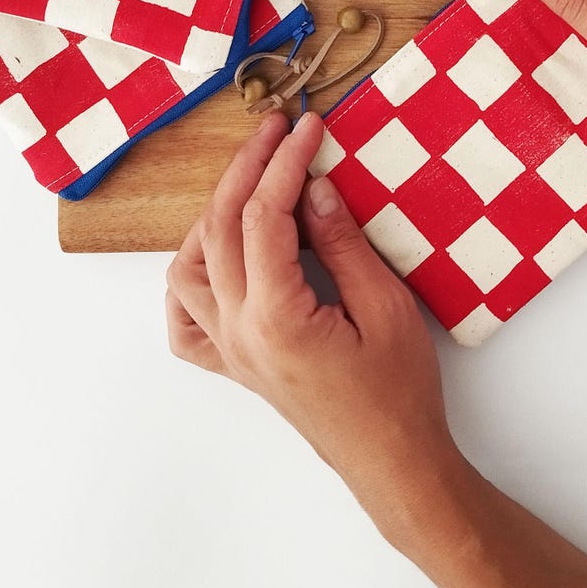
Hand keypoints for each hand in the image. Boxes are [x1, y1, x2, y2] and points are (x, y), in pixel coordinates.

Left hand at [165, 110, 463, 531]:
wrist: (393, 461)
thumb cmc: (399, 393)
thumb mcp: (386, 308)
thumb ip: (343, 243)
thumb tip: (313, 187)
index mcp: (275, 317)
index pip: (264, 217)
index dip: (285, 163)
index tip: (308, 127)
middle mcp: (238, 332)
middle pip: (219, 230)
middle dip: (247, 170)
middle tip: (278, 131)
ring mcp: (230, 351)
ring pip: (189, 268)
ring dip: (213, 215)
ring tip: (251, 182)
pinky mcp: (235, 364)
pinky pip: (187, 320)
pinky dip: (191, 278)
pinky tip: (218, 255)